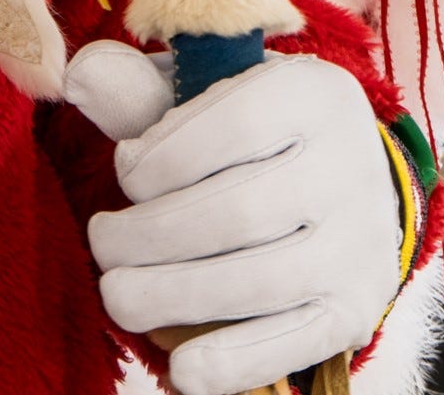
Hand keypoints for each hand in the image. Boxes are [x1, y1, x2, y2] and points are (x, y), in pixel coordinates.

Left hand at [64, 42, 402, 394]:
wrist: (331, 184)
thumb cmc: (239, 134)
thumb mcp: (195, 94)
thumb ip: (136, 89)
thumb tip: (81, 77)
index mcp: (312, 94)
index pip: (232, 125)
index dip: (159, 158)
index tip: (126, 173)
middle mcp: (350, 165)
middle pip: (238, 211)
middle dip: (149, 234)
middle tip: (104, 243)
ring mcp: (361, 243)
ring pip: (261, 279)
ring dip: (172, 294)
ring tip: (120, 293)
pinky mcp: (356, 308)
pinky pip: (297, 341)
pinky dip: (235, 362)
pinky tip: (182, 371)